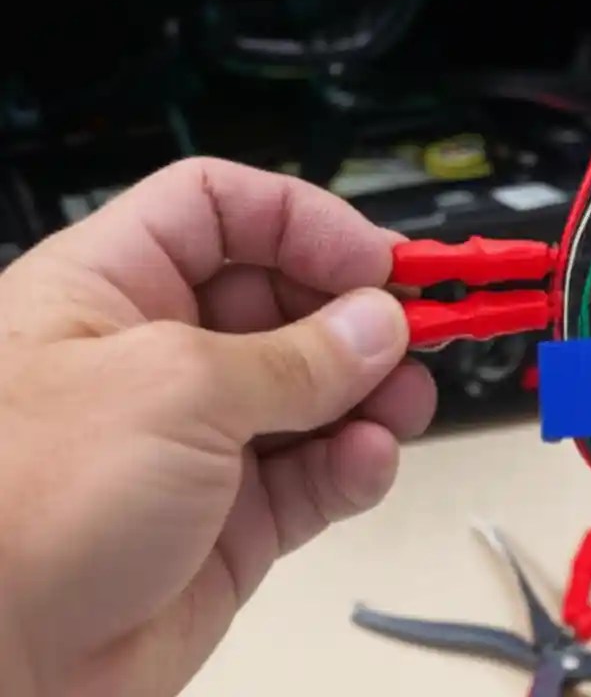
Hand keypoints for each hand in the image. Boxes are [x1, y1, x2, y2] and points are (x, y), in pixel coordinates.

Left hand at [0, 158, 435, 695]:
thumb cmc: (19, 511)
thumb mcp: (174, 392)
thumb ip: (294, 356)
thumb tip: (375, 324)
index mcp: (111, 289)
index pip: (219, 212)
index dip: (302, 223)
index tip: (374, 259)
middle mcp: (158, 357)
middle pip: (283, 300)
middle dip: (354, 315)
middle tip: (411, 334)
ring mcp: (201, 440)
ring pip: (314, 392)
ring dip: (371, 394)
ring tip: (403, 405)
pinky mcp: (235, 518)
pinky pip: (318, 474)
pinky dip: (355, 465)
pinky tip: (367, 462)